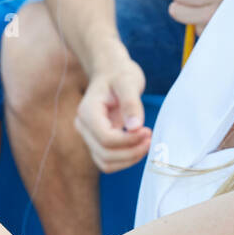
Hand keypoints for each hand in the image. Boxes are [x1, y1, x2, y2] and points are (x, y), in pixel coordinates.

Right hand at [74, 55, 151, 172]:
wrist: (111, 72)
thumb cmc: (119, 74)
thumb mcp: (128, 82)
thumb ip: (131, 104)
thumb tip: (135, 127)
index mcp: (87, 111)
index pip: (105, 138)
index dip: (128, 141)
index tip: (147, 131)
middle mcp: (83, 126)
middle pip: (105, 153)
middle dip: (131, 152)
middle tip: (150, 138)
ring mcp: (88, 135)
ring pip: (105, 162)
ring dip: (128, 159)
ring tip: (146, 143)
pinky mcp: (96, 141)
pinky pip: (108, 161)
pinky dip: (125, 159)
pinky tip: (138, 145)